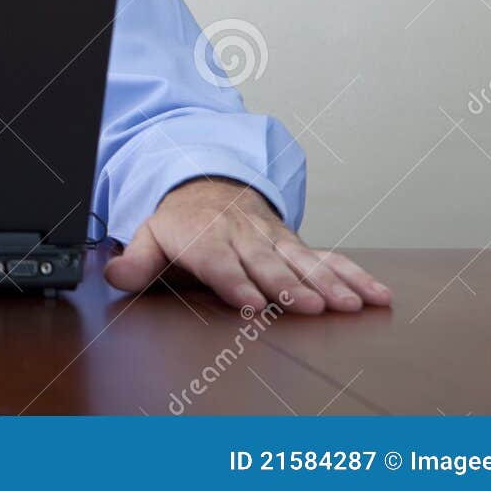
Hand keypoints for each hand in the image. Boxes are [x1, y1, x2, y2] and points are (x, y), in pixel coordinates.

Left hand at [103, 176, 391, 314]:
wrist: (209, 184)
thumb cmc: (180, 223)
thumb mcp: (149, 235)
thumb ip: (134, 261)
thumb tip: (112, 275)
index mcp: (205, 237)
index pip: (220, 262)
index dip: (236, 282)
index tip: (252, 303)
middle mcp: (244, 236)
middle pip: (268, 263)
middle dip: (289, 285)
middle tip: (310, 307)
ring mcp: (275, 239)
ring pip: (304, 261)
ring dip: (330, 283)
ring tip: (350, 304)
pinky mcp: (296, 244)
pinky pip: (329, 258)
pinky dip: (356, 274)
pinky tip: (377, 295)